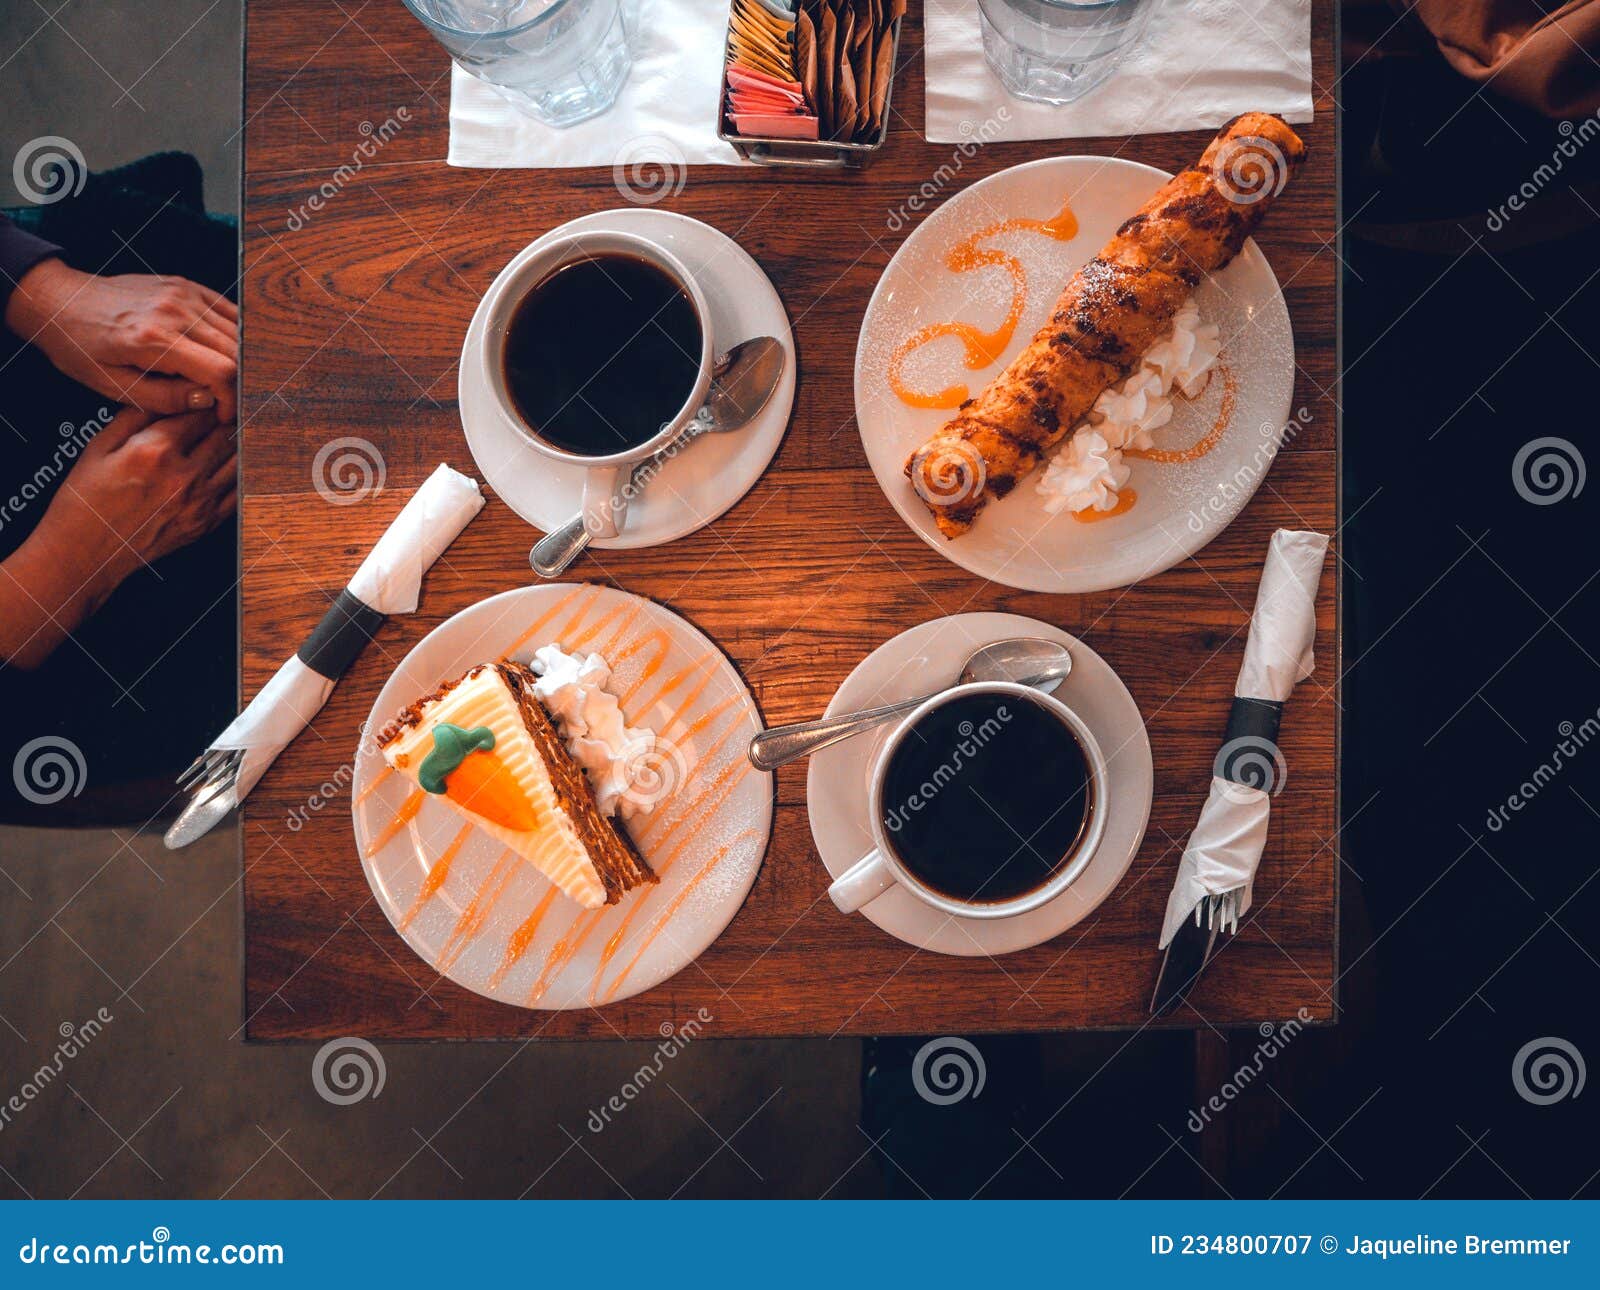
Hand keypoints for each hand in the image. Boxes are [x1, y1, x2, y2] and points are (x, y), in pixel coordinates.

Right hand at [1, 407, 235, 668]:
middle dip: (226, 418)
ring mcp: (199, 503)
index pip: (198, 413)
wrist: (87, 553)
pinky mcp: (206, 523)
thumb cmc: (86, 500)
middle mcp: (182, 477)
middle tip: (229, 408)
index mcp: (154, 452)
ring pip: (237, 460)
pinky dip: (241, 473)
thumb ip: (134, 417)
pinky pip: (238, 492)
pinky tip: (237, 463)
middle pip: (224, 434)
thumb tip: (164, 395)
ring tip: (236, 431)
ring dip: (238, 443)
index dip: (206, 401)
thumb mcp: (98, 448)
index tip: (208, 395)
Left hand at [4, 258, 237, 420]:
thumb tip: (207, 401)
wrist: (60, 301)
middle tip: (224, 402)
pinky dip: (234, 336)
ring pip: (238, 333)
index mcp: (154, 339)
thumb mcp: (113, 386)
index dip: (232, 399)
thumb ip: (164, 398)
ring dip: (239, 361)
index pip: (222, 371)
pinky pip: (229, 312)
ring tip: (220, 380)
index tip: (222, 414)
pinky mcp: (187, 285)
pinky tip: (219, 353)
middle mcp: (175, 311)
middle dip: (239, 384)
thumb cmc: (80, 347)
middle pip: (237, 352)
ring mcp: (184, 293)